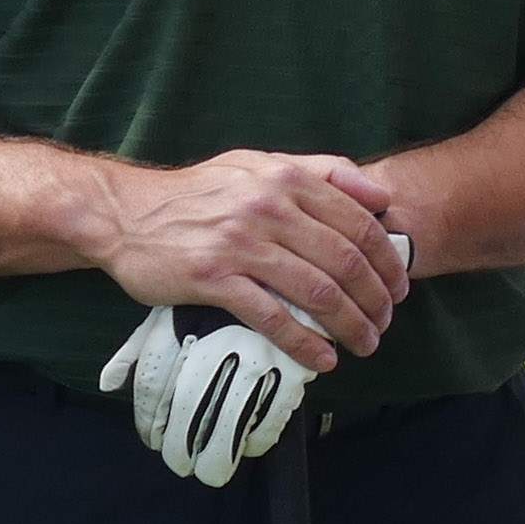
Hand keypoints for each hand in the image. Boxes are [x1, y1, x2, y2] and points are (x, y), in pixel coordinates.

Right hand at [91, 152, 406, 373]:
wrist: (125, 214)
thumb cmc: (197, 194)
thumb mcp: (257, 165)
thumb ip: (319, 171)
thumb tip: (377, 195)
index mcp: (284, 179)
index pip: (357, 223)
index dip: (387, 261)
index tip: (398, 288)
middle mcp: (268, 208)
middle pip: (345, 261)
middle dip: (376, 299)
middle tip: (385, 323)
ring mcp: (240, 245)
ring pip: (317, 291)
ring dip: (350, 325)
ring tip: (364, 344)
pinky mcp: (213, 279)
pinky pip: (272, 317)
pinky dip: (305, 342)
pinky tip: (323, 359)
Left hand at [99, 307, 309, 484]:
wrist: (266, 251)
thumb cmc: (209, 289)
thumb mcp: (166, 311)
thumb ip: (136, 351)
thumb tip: (108, 383)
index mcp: (180, 326)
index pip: (155, 386)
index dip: (152, 422)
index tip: (154, 440)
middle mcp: (213, 341)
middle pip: (191, 409)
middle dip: (183, 447)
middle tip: (182, 465)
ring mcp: (252, 352)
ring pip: (230, 417)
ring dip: (219, 452)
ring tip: (211, 470)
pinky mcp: (289, 360)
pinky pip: (272, 413)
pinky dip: (259, 437)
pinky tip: (249, 446)